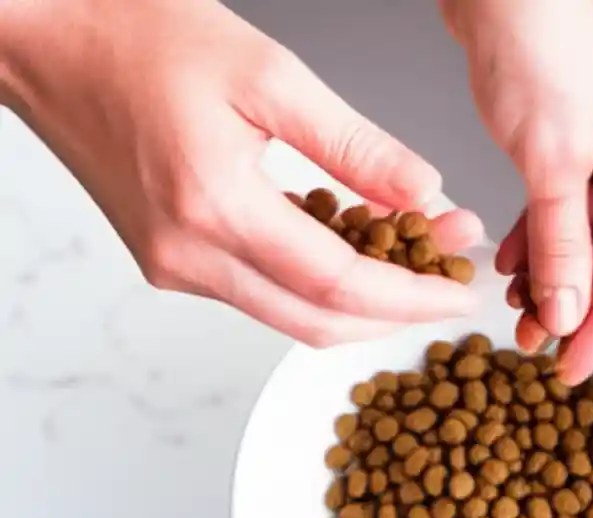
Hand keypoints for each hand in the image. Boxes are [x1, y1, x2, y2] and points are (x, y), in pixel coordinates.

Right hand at [0, 0, 481, 346]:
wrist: (46, 34)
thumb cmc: (140, 35)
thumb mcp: (270, 74)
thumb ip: (355, 145)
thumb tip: (424, 194)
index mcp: (213, 207)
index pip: (338, 286)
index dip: (411, 298)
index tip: (460, 295)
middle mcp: (186, 254)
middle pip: (317, 322)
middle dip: (395, 312)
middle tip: (449, 282)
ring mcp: (170, 264)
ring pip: (288, 315)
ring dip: (358, 299)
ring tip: (414, 256)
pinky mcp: (166, 258)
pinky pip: (257, 291)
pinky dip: (313, 281)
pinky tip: (351, 243)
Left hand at [443, 0, 592, 383]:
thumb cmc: (538, 47)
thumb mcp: (550, 160)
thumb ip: (561, 243)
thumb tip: (567, 313)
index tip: (573, 367)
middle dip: (571, 304)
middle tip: (533, 348)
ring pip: (578, 235)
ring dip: (548, 276)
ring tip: (515, 315)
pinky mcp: (561, 139)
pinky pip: (554, 207)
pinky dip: (533, 238)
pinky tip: (510, 264)